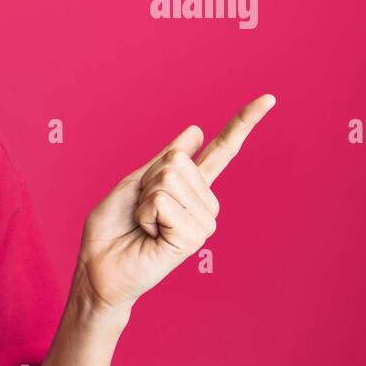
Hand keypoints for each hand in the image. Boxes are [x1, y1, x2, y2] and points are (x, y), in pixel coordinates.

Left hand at [74, 94, 276, 314]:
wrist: (98, 267)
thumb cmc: (111, 229)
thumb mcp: (134, 184)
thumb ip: (163, 160)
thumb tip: (196, 130)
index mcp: (190, 187)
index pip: (222, 151)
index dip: (243, 124)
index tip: (268, 99)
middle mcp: (203, 203)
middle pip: (178, 159)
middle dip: (145, 181)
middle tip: (139, 211)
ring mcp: (202, 222)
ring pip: (169, 180)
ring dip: (143, 200)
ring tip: (143, 225)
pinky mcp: (193, 238)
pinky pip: (163, 202)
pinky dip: (145, 214)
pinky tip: (149, 235)